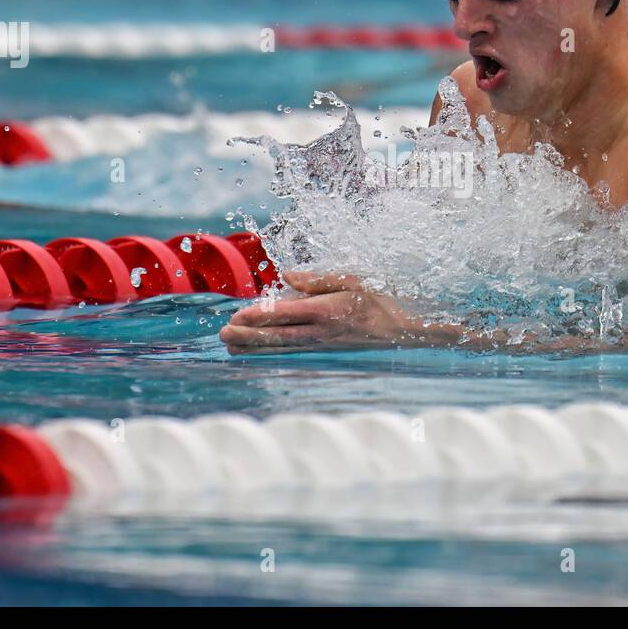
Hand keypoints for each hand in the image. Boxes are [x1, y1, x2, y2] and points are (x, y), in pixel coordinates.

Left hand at [220, 271, 442, 354]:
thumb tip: (287, 275)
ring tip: (231, 348)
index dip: (258, 317)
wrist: (404, 331)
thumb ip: (317, 279)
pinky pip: (294, 352)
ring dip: (255, 348)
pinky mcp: (326, 351)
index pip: (284, 314)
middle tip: (223, 337)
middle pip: (277, 335)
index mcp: (326, 310)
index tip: (237, 317)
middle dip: (248, 337)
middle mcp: (320, 331)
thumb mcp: (352, 280)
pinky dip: (273, 353)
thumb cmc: (380, 301)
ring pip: (282, 348)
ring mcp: (322, 344)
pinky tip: (259, 353)